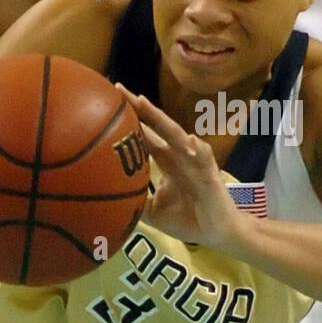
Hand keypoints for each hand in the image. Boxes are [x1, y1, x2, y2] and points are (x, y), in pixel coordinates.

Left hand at [116, 85, 246, 250]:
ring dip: (162, 120)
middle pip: (157, 126)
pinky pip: (204, 159)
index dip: (130, 120)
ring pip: (177, 136)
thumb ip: (133, 200)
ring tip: (144, 104)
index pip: (145, 135)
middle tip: (118, 89)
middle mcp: (178, 155)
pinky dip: (198, 150)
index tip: (109, 102)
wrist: (215, 233)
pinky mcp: (210, 174)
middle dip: (139, 108)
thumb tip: (106, 199)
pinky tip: (189, 141)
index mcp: (165, 161)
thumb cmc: (185, 219)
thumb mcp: (151, 211)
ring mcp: (195, 162)